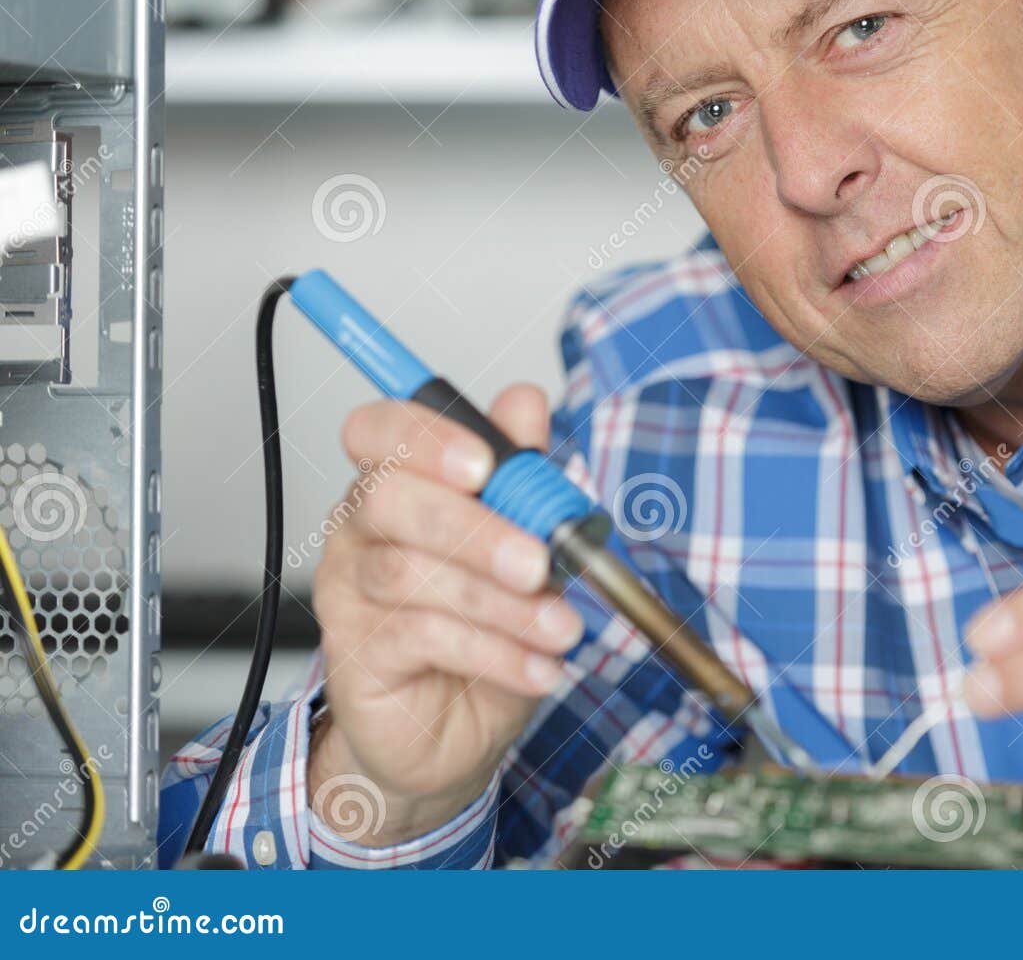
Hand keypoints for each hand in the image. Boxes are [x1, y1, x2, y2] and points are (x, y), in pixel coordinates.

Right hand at [307, 384, 584, 845]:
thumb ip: (524, 475)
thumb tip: (526, 402)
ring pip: (410, 575)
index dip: (426, 436)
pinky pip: (422, 637)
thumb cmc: (486, 628)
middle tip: (541, 563)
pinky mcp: (355, 653)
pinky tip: (540, 667)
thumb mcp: (525, 548)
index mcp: (398, 481)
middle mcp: (361, 528)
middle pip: (387, 497)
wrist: (455, 732)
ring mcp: (349, 590)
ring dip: (500, 603)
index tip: (487, 463)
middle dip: (476, 528)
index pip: (378, 430)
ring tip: (561, 629)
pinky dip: (496, 653)